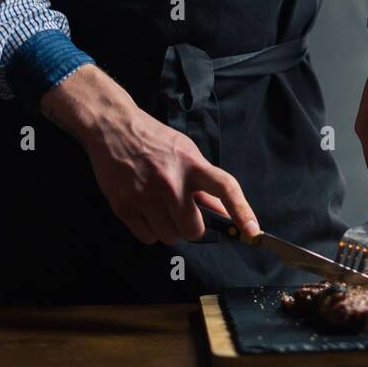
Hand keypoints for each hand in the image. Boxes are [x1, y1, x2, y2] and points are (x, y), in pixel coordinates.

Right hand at [40, 64, 259, 244]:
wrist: (113, 128)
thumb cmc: (155, 140)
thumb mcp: (187, 153)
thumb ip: (205, 183)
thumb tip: (223, 213)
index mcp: (192, 165)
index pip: (225, 189)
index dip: (242, 212)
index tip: (254, 232)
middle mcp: (171, 182)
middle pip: (194, 230)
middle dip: (192, 227)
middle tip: (184, 213)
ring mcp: (146, 196)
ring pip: (170, 237)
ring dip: (170, 229)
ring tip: (161, 208)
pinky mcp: (124, 207)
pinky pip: (147, 238)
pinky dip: (150, 231)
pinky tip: (147, 212)